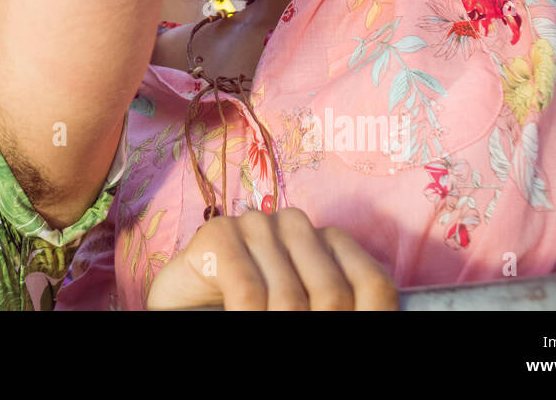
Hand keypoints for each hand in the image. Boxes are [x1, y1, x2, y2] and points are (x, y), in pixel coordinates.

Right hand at [146, 209, 398, 310]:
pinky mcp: (219, 233)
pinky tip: (232, 318)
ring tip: (255, 327)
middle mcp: (296, 225)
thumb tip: (359, 314)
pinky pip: (249, 293)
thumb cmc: (241, 310)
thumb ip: (330, 308)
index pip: (374, 285)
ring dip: (270, 324)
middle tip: (286, 332)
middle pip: (333, 295)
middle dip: (310, 324)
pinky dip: (244, 318)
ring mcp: (256, 224)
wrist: (182, 306)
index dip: (365, 318)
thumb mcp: (299, 312)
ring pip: (290, 300)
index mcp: (328, 245)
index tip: (335, 332)